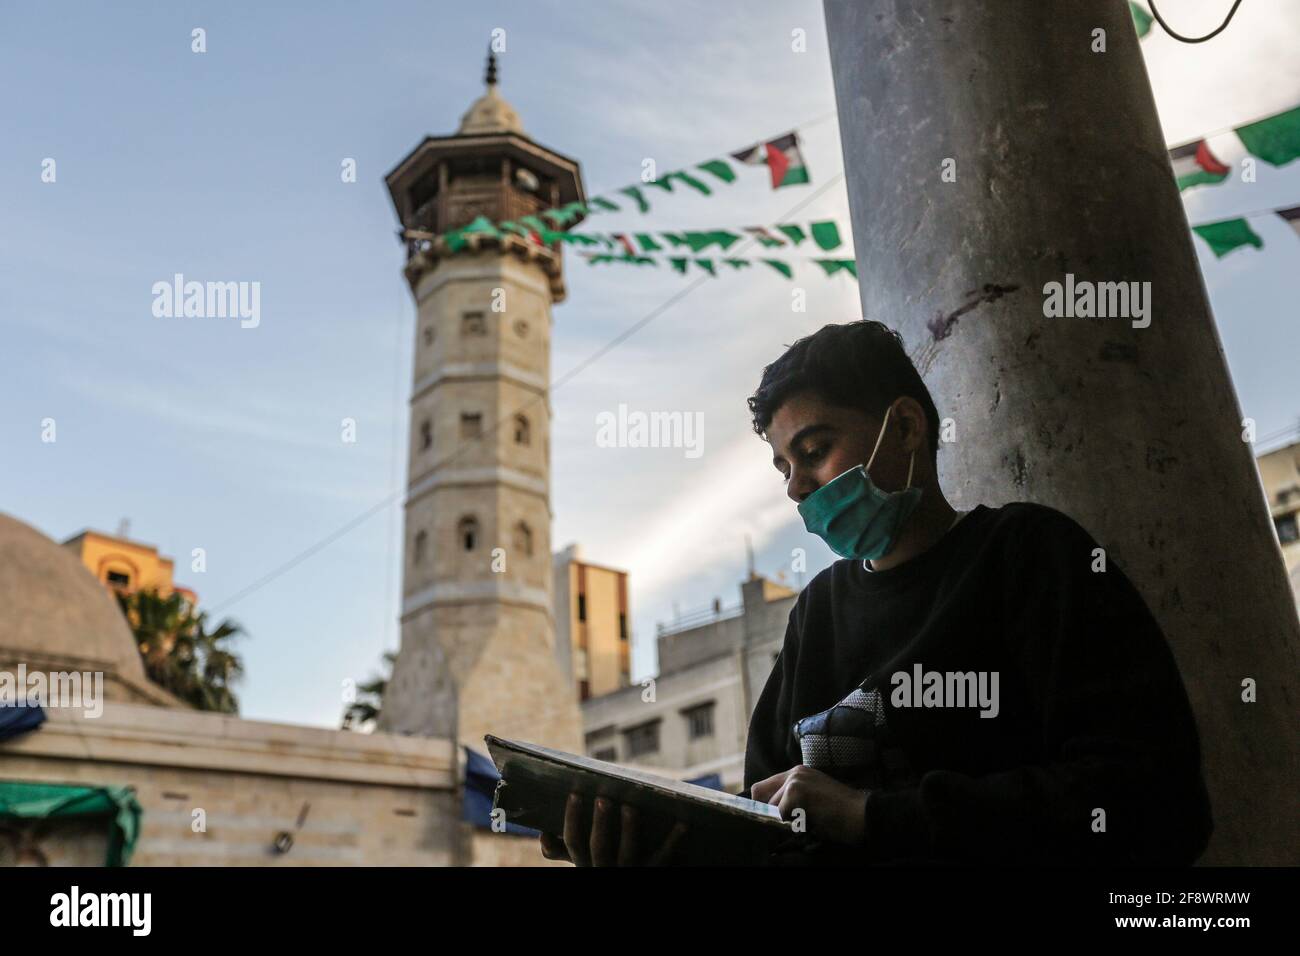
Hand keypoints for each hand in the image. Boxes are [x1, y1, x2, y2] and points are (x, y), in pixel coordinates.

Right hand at [539, 791, 688, 865]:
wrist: (628, 881)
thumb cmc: (603, 866)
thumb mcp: (582, 861)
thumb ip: (564, 850)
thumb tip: (542, 835)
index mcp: (585, 864)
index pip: (573, 842)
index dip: (572, 819)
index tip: (575, 793)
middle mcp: (604, 870)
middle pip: (599, 847)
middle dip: (601, 822)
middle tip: (604, 797)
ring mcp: (628, 873)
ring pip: (627, 854)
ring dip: (629, 829)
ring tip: (631, 806)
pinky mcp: (651, 874)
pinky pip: (663, 858)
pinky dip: (674, 840)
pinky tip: (683, 822)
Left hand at [750, 765, 866, 846]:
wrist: (862, 814)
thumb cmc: (841, 813)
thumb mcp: (813, 799)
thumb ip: (792, 799)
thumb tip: (768, 813)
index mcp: (798, 773)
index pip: (763, 786)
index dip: (762, 804)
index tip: (768, 818)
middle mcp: (794, 773)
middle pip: (759, 795)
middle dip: (768, 812)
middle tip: (789, 823)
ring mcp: (795, 780)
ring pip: (769, 807)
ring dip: (781, 820)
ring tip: (803, 822)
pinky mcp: (796, 792)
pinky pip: (779, 815)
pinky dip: (789, 825)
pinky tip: (807, 823)